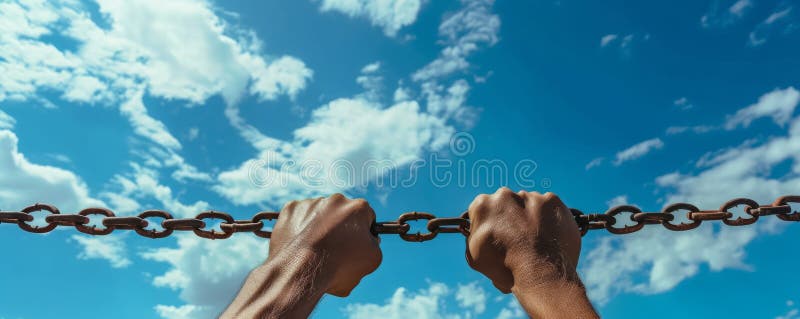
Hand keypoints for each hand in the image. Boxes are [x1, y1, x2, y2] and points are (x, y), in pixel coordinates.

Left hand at [222, 194, 381, 317]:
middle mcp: (335, 200)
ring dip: (319, 227)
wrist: (301, 271)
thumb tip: (369, 239)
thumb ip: (375, 243)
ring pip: (319, 214)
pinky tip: (301, 244)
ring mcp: (311, 202)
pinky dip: (300, 228)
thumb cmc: (339, 267)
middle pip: (342, 213)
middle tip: (335, 249)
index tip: (356, 245)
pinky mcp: (291, 209)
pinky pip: (299, 216)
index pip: (366, 217)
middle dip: (340, 228)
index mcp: (358, 208)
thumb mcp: (372, 260)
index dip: (363, 233)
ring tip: (315, 250)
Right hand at [465, 188, 596, 317]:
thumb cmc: (504, 265)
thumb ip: (473, 236)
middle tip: (516, 240)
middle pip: (505, 203)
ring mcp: (530, 196)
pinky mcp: (552, 201)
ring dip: (529, 217)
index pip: (481, 210)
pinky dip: (549, 218)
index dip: (488, 224)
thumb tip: (479, 232)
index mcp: (482, 205)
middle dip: (509, 217)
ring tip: (536, 242)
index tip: (494, 237)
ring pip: (528, 204)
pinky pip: (548, 207)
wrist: (540, 271)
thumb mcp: (474, 256)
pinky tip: (549, 236)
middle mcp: (505, 194)